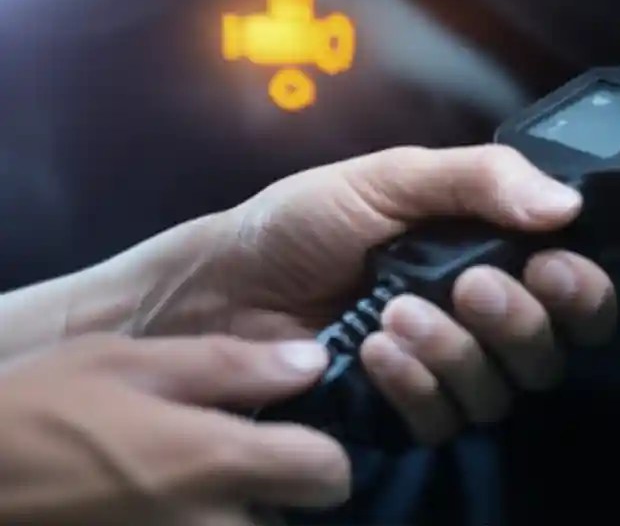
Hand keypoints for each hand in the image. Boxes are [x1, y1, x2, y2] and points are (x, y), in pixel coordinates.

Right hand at [0, 334, 347, 525]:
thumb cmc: (39, 410)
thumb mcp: (126, 363)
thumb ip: (230, 365)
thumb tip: (315, 361)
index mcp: (213, 462)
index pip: (329, 475)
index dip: (324, 455)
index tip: (298, 439)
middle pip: (295, 523)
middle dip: (283, 498)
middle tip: (250, 467)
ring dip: (244, 518)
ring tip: (209, 488)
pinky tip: (175, 508)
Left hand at [135, 145, 619, 442]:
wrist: (217, 295)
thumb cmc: (297, 226)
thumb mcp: (386, 176)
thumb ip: (480, 179)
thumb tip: (564, 204)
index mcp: (491, 238)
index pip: (587, 245)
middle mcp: (489, 302)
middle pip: (574, 326)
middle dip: (543, 306)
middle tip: (486, 282)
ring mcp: (457, 361)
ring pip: (519, 377)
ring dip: (466, 347)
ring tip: (402, 314)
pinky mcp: (416, 411)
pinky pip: (457, 416)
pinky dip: (421, 384)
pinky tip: (377, 351)